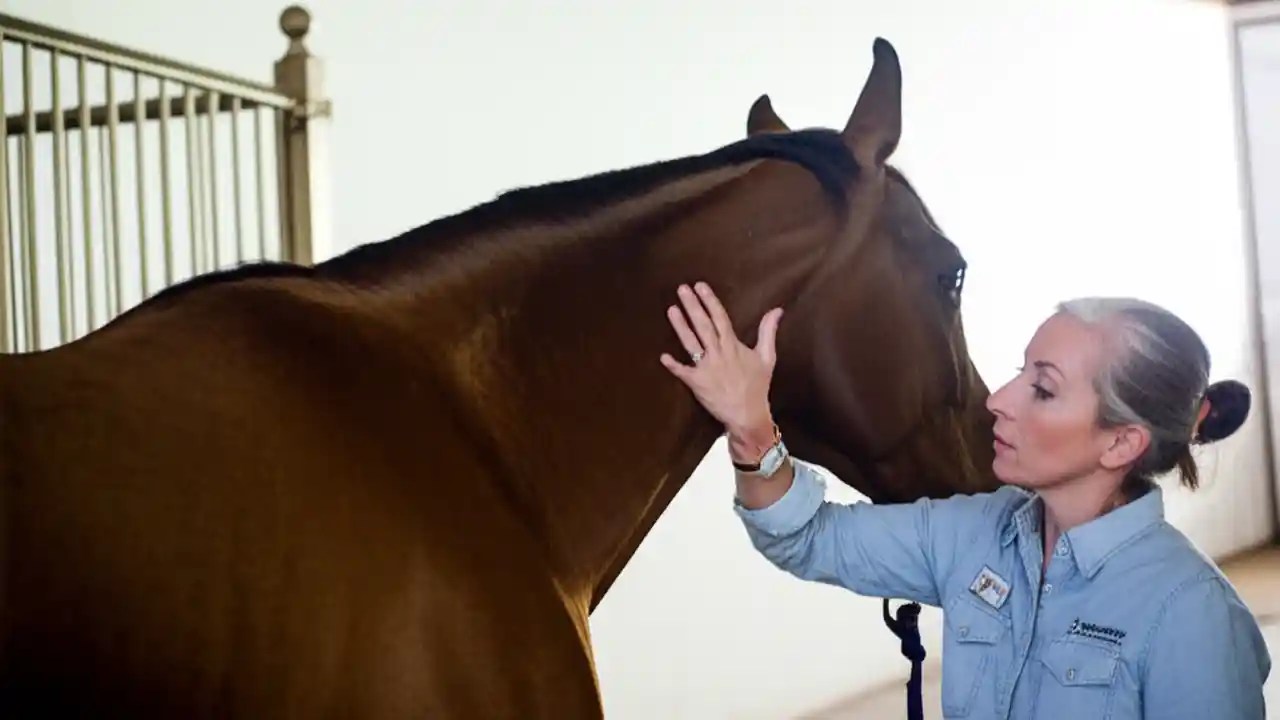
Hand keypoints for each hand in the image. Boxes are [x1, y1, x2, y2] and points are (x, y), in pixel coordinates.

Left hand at [659, 282, 782, 440]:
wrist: (748, 415)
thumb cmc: (757, 386)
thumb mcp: (767, 357)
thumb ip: (768, 331)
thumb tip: (777, 310)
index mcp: (733, 346)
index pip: (720, 318)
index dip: (710, 301)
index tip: (700, 286)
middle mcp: (719, 354)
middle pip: (703, 326)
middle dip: (692, 306)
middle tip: (682, 289)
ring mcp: (707, 369)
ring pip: (691, 343)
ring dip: (681, 326)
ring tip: (672, 310)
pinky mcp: (698, 384)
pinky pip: (683, 372)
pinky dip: (673, 365)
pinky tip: (663, 356)